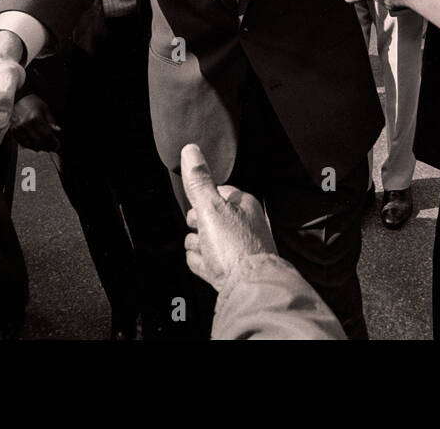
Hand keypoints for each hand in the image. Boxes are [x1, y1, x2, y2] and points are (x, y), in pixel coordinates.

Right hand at [11, 94, 60, 151]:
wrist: (18, 98)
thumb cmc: (33, 103)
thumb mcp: (45, 109)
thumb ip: (51, 121)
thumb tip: (58, 131)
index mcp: (35, 118)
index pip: (47, 135)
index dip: (53, 142)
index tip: (57, 145)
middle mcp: (25, 124)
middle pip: (39, 141)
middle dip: (47, 146)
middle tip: (52, 148)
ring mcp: (18, 128)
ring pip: (30, 144)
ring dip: (39, 148)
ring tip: (45, 147)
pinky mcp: (13, 131)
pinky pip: (22, 143)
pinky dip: (30, 146)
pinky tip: (35, 145)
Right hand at [180, 143, 276, 291]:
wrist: (249, 288)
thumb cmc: (236, 246)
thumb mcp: (211, 207)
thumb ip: (199, 181)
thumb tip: (191, 150)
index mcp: (244, 205)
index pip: (217, 192)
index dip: (202, 201)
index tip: (197, 208)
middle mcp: (244, 225)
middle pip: (207, 218)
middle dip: (197, 226)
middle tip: (203, 233)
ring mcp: (238, 248)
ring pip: (204, 241)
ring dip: (198, 246)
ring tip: (206, 252)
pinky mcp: (231, 269)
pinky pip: (207, 262)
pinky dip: (203, 264)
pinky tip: (208, 266)